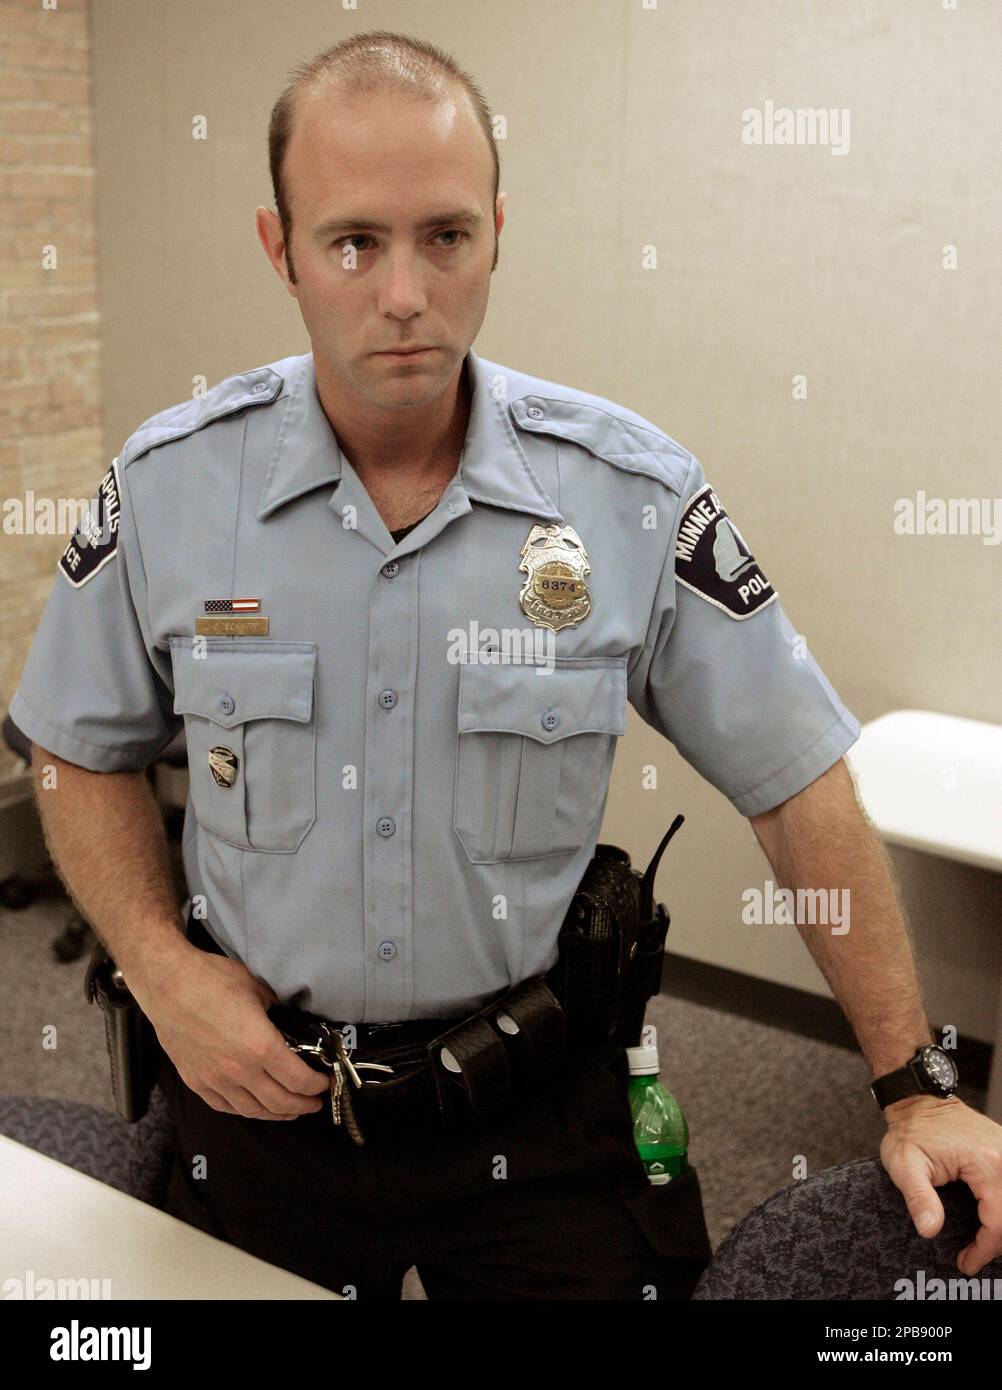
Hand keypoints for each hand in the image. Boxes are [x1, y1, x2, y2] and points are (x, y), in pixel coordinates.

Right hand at [134, 945, 329, 1119]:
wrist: (167, 983)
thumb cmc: (211, 980)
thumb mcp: (258, 990)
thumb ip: (277, 1013)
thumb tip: (289, 1024)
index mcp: (260, 1046)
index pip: (298, 1080)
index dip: (316, 1086)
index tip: (324, 1082)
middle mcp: (239, 1070)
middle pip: (279, 1102)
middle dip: (302, 1105)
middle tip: (314, 1103)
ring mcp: (215, 1079)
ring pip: (253, 1111)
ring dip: (276, 1114)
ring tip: (289, 1110)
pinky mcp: (196, 1081)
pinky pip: (226, 1107)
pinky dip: (246, 1110)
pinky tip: (255, 1106)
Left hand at [880, 1094, 1001, 1273]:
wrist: (918, 1101)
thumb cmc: (911, 1131)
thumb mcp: (904, 1164)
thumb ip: (918, 1198)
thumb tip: (929, 1229)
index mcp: (985, 1163)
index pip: (998, 1222)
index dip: (984, 1249)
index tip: (966, 1263)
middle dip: (995, 1243)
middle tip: (972, 1256)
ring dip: (1000, 1226)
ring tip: (981, 1243)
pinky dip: (1001, 1208)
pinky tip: (989, 1220)